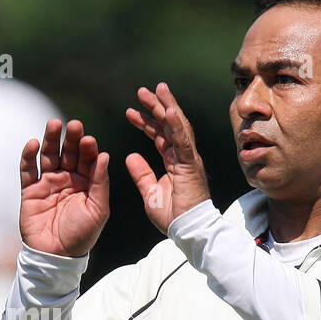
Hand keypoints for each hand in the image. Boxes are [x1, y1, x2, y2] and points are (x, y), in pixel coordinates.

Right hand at [19, 118, 110, 257]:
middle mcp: (68, 178)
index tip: (90, 140)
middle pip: (69, 152)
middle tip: (74, 126)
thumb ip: (100, 183)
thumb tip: (104, 155)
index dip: (88, 148)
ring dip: (51, 139)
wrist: (56, 256)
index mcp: (86, 182)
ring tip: (54, 125)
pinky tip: (33, 144)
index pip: (88, 159)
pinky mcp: (30, 190)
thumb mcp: (98, 210)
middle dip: (71, 139)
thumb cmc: (81, 235)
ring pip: (49, 155)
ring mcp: (48, 182)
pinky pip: (28, 170)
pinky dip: (29, 156)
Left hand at [125, 82, 211, 233]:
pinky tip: (168, 110)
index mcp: (174, 161)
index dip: (145, 122)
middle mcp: (183, 156)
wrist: (187, 230)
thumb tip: (130, 156)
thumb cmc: (173, 216)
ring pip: (177, 126)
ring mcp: (189, 159)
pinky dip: (175, 125)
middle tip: (142, 91)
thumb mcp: (150, 192)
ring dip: (167, 106)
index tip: (130, 111)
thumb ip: (141, 173)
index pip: (159, 136)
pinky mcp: (190, 165)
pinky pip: (182, 141)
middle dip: (156, 106)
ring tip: (158, 89)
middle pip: (169, 125)